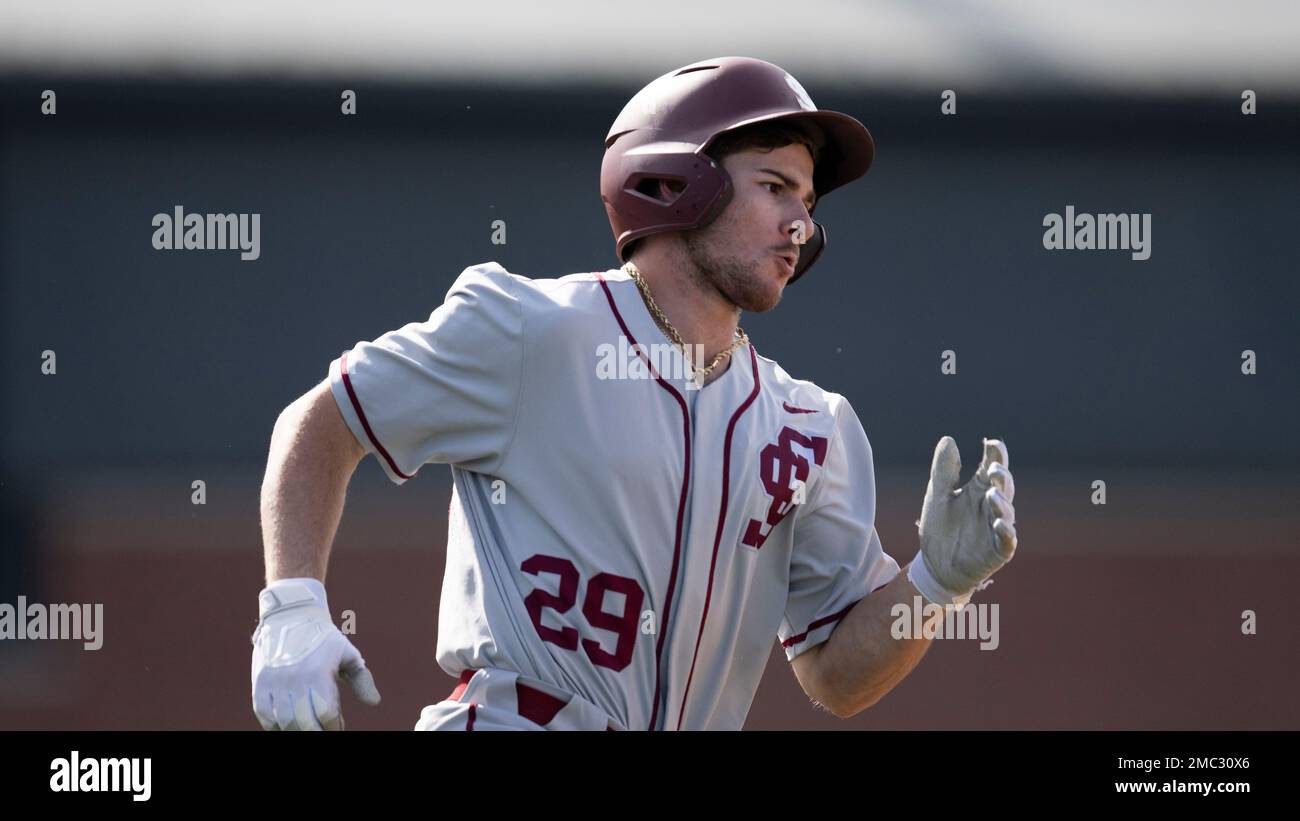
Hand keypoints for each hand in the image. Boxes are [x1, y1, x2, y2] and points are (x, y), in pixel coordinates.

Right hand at [250, 578, 380, 730]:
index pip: (326, 713)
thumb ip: (362, 679)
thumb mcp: (347, 654)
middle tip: (324, 729)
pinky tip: (287, 725)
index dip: (334, 725)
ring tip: (308, 727)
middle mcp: (295, 678)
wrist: (291, 615)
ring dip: (297, 730)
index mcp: (318, 672)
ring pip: (284, 721)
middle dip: (317, 732)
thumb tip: (374, 702)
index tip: (338, 726)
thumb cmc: (324, 638)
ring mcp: (275, 682)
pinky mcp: (260, 683)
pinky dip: (275, 725)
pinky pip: (264, 715)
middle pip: (305, 723)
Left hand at [907, 437, 1017, 606]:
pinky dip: (1005, 531)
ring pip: (1007, 512)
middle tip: (993, 468)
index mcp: (978, 490)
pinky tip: (998, 523)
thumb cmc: (940, 529)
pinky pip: (1006, 540)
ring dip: (1002, 502)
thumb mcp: (937, 496)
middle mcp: (991, 506)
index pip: (991, 467)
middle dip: (1001, 477)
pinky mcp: (997, 550)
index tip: (992, 442)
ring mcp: (996, 528)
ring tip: (992, 494)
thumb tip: (949, 439)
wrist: (934, 566)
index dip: (995, 455)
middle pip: (1003, 487)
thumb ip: (944, 470)